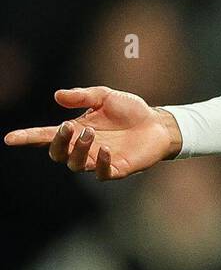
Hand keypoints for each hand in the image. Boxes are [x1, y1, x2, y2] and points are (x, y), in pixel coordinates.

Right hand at [4, 86, 182, 179]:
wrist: (158, 123)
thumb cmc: (130, 111)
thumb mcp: (105, 96)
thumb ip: (83, 96)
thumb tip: (57, 96)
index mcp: (76, 130)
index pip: (46, 136)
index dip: (28, 137)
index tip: (10, 138)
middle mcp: (84, 147)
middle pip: (58, 154)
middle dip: (59, 142)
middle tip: (70, 127)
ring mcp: (99, 160)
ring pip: (77, 165)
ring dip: (79, 150)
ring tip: (91, 133)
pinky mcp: (117, 169)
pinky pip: (102, 173)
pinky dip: (101, 164)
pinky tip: (106, 151)